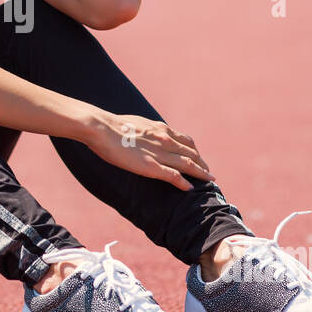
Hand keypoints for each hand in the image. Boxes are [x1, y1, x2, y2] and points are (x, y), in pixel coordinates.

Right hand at [82, 110, 214, 191]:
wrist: (104, 129)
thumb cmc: (114, 126)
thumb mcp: (137, 123)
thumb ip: (147, 130)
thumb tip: (145, 133)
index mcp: (161, 129)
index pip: (186, 141)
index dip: (195, 151)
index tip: (199, 158)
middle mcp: (166, 140)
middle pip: (192, 153)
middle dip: (202, 163)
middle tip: (207, 172)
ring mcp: (160, 154)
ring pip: (188, 165)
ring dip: (200, 173)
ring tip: (208, 180)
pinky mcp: (152, 167)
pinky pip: (174, 176)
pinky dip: (184, 183)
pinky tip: (190, 189)